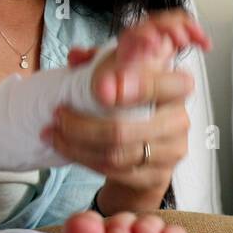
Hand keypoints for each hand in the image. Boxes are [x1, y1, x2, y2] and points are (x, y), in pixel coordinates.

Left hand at [42, 10, 210, 208]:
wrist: (151, 148)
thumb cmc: (135, 104)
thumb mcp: (124, 75)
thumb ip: (103, 61)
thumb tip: (76, 56)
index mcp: (176, 87)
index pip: (163, 85)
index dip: (135, 87)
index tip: (99, 90)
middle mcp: (179, 119)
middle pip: (126, 129)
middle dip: (82, 125)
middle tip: (58, 114)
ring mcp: (171, 151)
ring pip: (115, 153)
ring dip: (76, 144)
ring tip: (53, 132)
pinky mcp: (156, 176)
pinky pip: (113, 170)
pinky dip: (83, 158)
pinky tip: (66, 148)